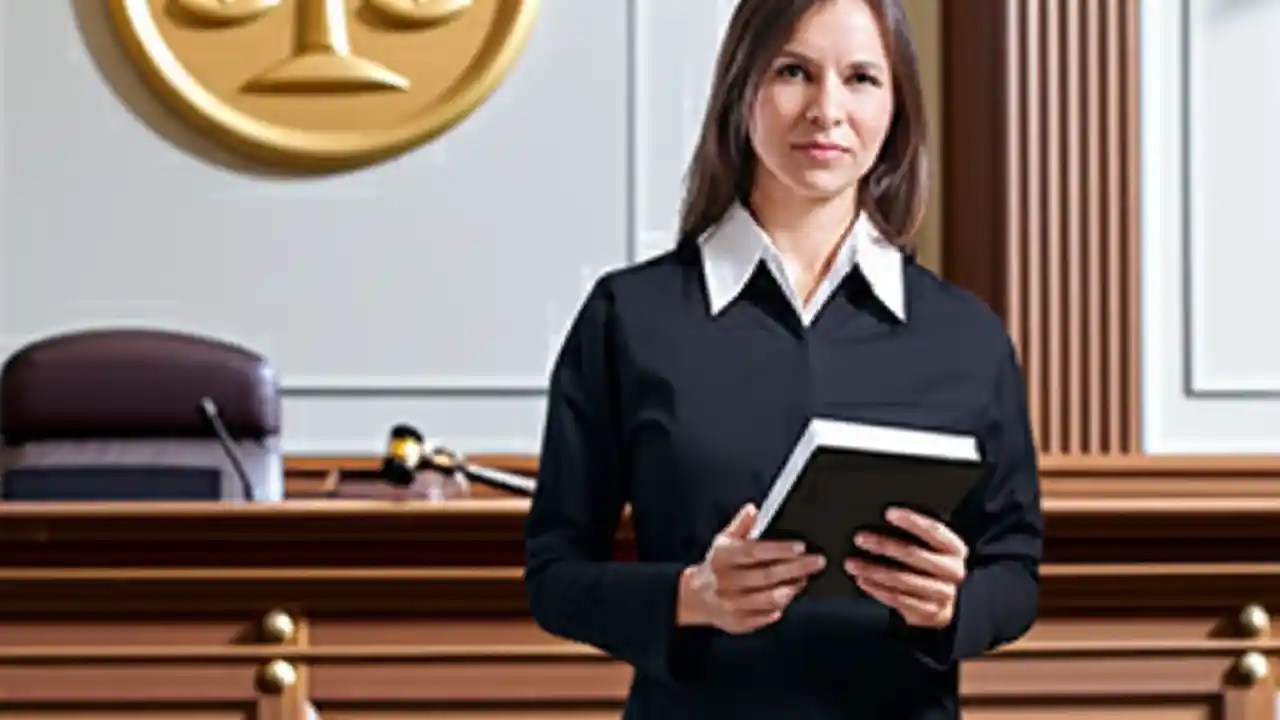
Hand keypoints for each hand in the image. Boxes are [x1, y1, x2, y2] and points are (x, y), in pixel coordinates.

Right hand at [677, 503, 826, 633]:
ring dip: (791, 589)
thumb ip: (740, 525)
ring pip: (768, 598)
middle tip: (818, 562)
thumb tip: (753, 509)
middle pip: (766, 576)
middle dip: (796, 569)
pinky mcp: (736, 622)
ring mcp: (730, 604)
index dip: (780, 549)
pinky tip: (789, 596)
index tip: (801, 546)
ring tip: (805, 579)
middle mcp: (725, 581)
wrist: (694, 596)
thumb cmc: (717, 564)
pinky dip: (778, 608)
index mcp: (723, 558)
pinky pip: (763, 616)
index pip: (755, 552)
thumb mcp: (724, 541)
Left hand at [844, 507, 967, 628]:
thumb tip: (883, 520)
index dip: (912, 521)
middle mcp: (953, 571)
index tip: (889, 513)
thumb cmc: (929, 567)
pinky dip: (877, 589)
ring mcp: (943, 594)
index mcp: (955, 549)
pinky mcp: (929, 612)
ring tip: (852, 563)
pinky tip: (862, 580)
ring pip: (903, 580)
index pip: (935, 531)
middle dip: (884, 545)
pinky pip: (899, 600)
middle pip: (915, 555)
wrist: (943, 603)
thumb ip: (915, 535)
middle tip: (860, 538)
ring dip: (874, 571)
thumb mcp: (931, 548)